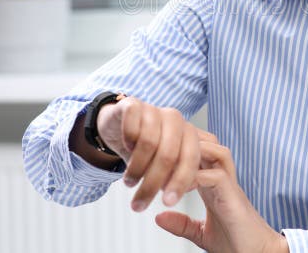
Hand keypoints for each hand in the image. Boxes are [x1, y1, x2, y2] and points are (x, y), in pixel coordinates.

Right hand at [96, 97, 213, 211]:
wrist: (117, 126)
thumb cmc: (143, 148)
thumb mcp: (161, 165)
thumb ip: (171, 177)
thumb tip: (172, 196)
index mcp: (188, 132)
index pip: (190, 158)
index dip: (180, 182)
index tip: (168, 202)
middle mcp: (174, 119)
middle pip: (169, 154)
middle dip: (153, 183)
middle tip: (140, 203)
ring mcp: (154, 109)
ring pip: (149, 142)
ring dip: (136, 168)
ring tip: (129, 182)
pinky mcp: (132, 104)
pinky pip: (131, 127)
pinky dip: (128, 142)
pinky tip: (126, 148)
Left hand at [155, 141, 288, 252]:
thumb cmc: (236, 242)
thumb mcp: (201, 233)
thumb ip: (181, 223)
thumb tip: (159, 217)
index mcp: (213, 183)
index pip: (197, 150)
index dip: (177, 147)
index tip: (155, 157)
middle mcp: (221, 178)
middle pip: (206, 140)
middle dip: (183, 141)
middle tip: (159, 153)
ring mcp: (229, 184)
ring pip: (214, 149)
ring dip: (191, 153)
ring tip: (169, 167)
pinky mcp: (233, 195)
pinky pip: (214, 175)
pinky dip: (194, 178)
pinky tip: (179, 189)